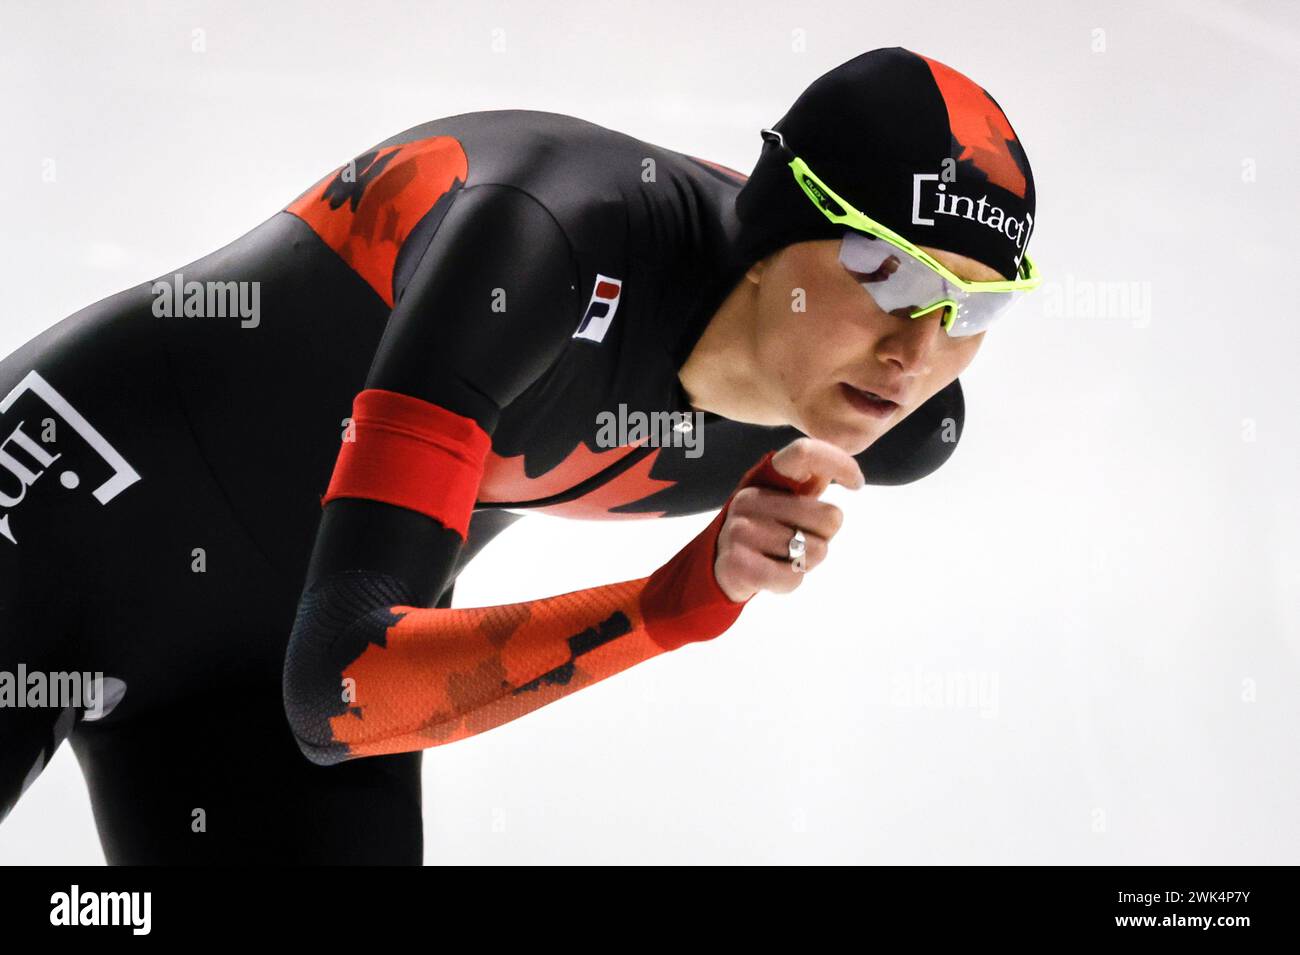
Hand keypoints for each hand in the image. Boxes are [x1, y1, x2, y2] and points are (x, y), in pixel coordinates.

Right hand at [714, 437, 863, 602]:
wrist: (721, 568)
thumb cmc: (767, 530)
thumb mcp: (786, 499)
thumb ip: (812, 480)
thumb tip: (852, 475)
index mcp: (765, 477)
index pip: (804, 453)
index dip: (839, 463)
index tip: (856, 483)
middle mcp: (749, 498)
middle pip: (829, 516)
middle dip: (824, 535)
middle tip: (797, 539)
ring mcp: (740, 531)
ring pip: (814, 551)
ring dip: (806, 561)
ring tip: (780, 556)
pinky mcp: (738, 564)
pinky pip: (793, 578)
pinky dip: (790, 581)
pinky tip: (771, 573)